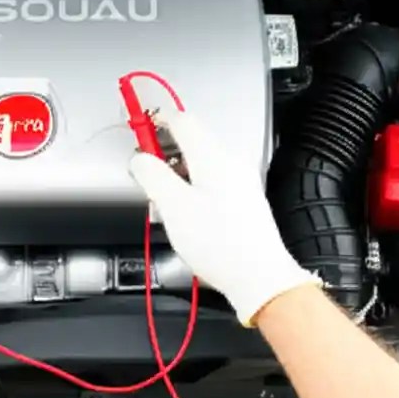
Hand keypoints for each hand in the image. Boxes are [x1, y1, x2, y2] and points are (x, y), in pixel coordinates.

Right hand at [129, 109, 319, 325]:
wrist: (259, 277)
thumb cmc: (221, 244)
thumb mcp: (174, 206)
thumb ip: (152, 175)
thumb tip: (140, 159)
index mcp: (213, 157)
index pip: (183, 120)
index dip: (157, 122)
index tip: (140, 131)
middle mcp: (231, 163)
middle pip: (191, 143)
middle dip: (164, 157)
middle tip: (146, 176)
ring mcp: (240, 181)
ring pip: (200, 165)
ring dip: (177, 176)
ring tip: (164, 204)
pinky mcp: (243, 201)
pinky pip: (212, 183)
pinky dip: (193, 190)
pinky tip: (186, 216)